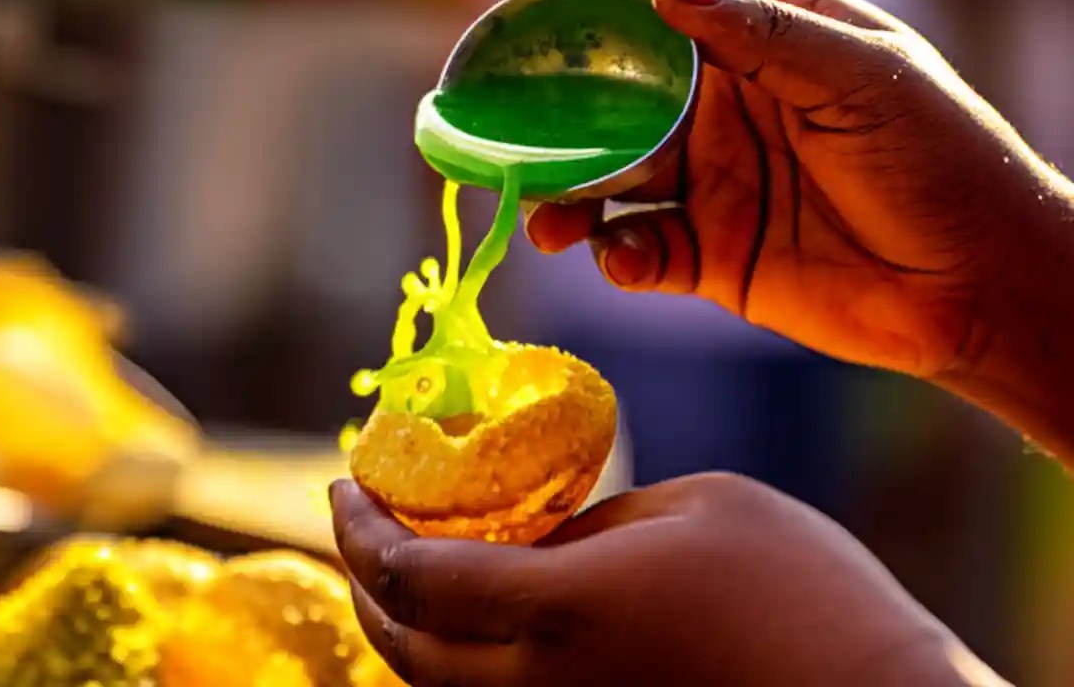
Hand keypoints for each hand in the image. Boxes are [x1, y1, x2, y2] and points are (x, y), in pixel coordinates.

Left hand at [331, 475, 1003, 686]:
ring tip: (400, 566)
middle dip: (360, 579)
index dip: (362, 525)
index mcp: (560, 608)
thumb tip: (533, 533)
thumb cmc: (801, 589)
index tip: (342, 477)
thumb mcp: (697, 507)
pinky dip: (455, 662)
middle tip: (356, 520)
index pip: (413, 575)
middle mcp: (541, 685)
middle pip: (401, 645)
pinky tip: (471, 619)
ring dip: (401, 626)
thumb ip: (592, 519)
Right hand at [526, 0, 1073, 456]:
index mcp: (764, 48)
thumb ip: (757, 31)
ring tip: (544, 217)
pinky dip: (618, 256)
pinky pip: (643, 252)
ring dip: (570, 197)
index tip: (535, 30)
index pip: (664, 18)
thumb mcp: (857, 74)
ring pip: (615, 183)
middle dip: (560, 120)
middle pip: (620, 106)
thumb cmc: (938, 158)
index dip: (599, 19)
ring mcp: (715, 187)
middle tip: (502, 135)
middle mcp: (727, 113)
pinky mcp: (713, 258)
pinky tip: (620, 257)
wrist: (975, 286)